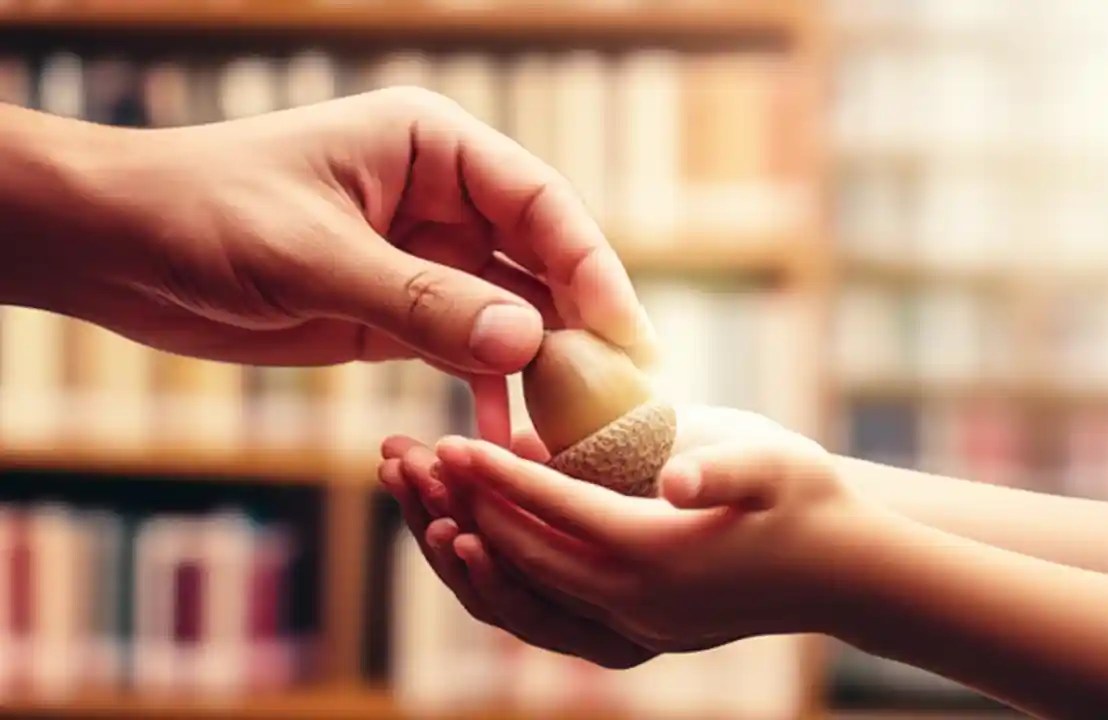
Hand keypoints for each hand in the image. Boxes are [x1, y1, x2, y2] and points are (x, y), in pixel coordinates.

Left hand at [3, 91, 655, 438]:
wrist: (120, 249)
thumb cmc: (204, 216)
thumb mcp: (314, 256)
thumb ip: (421, 301)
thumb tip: (528, 342)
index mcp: (432, 148)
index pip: (539, 202)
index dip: (590, 266)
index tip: (622, 334)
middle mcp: (443, 198)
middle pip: (540, 261)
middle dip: (581, 325)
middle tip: (623, 396)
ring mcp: (426, 258)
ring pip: (510, 313)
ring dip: (542, 369)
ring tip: (577, 428)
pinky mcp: (400, 312)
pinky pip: (466, 352)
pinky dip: (487, 392)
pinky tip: (508, 439)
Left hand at [380, 406, 862, 663]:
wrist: (844, 568)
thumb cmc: (808, 499)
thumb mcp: (773, 465)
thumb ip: (720, 466)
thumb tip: (674, 479)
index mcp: (657, 558)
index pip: (554, 514)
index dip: (498, 476)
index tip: (447, 439)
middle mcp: (633, 604)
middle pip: (520, 558)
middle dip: (460, 509)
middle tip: (408, 461)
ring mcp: (631, 626)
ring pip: (523, 596)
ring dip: (467, 548)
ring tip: (421, 500)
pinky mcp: (633, 630)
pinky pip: (546, 610)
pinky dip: (503, 576)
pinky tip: (474, 537)